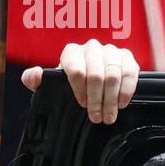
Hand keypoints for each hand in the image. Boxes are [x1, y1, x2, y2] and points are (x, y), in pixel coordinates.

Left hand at [22, 40, 139, 123]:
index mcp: (71, 53)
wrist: (90, 82)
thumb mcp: (50, 85)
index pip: (77, 70)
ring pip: (114, 74)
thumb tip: (35, 75)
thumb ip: (36, 80)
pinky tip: (121, 103)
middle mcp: (91, 48)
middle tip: (97, 117)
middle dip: (97, 99)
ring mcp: (110, 51)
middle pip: (96, 74)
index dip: (80, 91)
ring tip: (108, 115)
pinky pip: (130, 72)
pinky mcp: (126, 57)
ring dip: (111, 99)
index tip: (82, 105)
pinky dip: (126, 90)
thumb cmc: (69, 84)